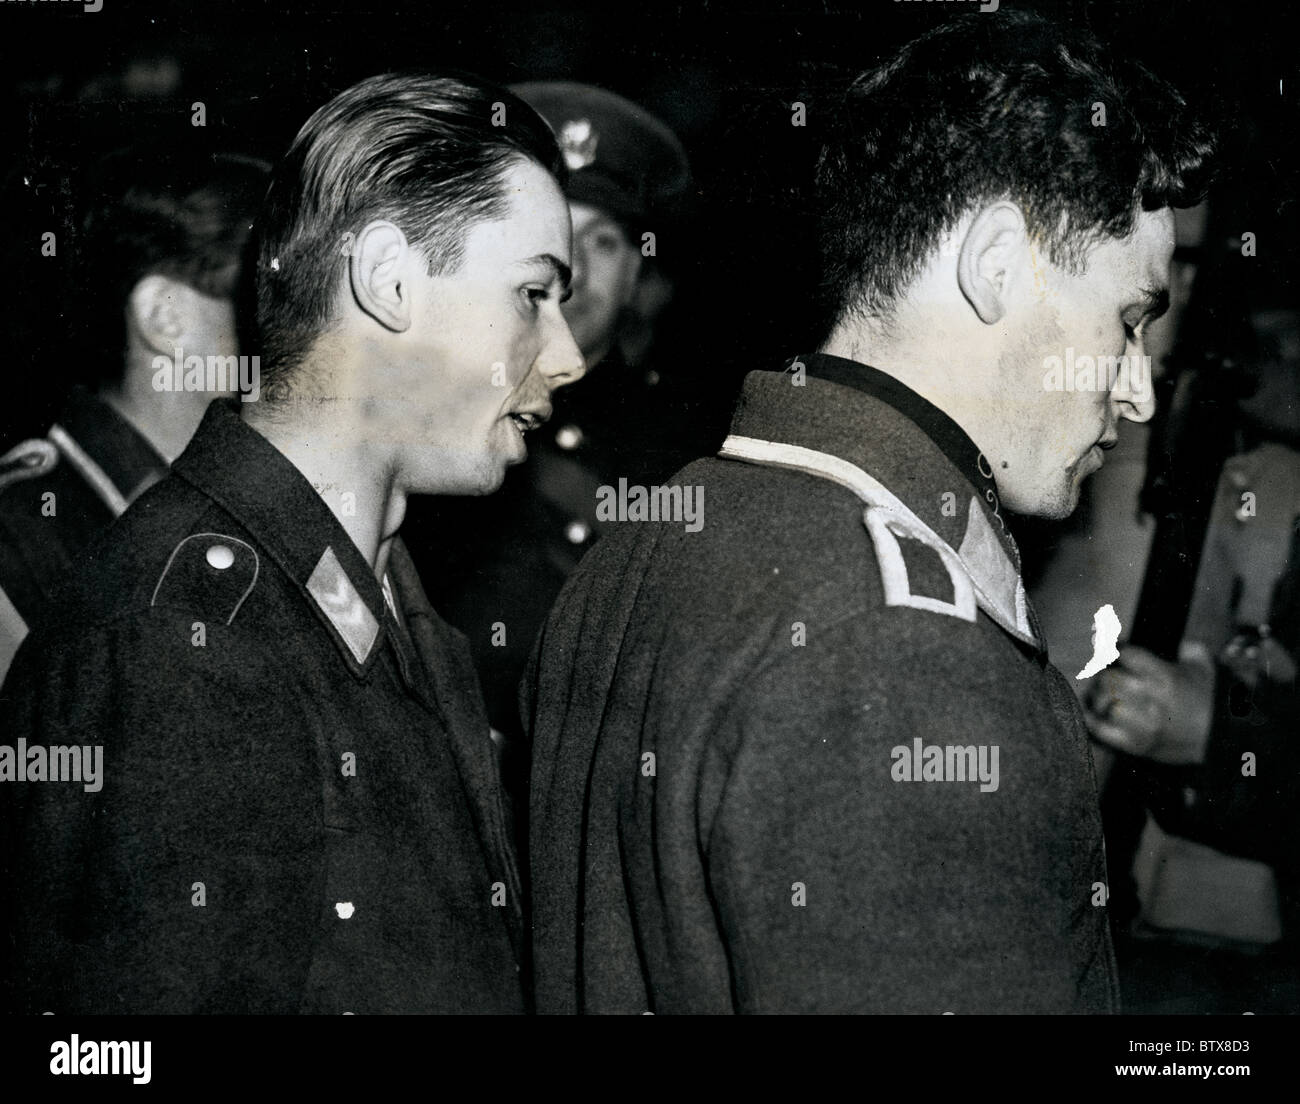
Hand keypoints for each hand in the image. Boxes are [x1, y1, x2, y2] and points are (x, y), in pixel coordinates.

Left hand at [1083, 645, 1213, 764]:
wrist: (1220, 740)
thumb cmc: (1210, 701)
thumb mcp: (1204, 667)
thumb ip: (1186, 648)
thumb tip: (1172, 641)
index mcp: (1166, 678)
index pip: (1126, 655)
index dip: (1117, 650)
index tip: (1116, 653)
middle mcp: (1151, 700)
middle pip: (1108, 679)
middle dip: (1106, 674)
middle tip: (1109, 675)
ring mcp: (1142, 724)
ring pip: (1103, 703)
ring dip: (1100, 697)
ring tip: (1104, 694)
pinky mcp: (1135, 745)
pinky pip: (1101, 730)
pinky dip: (1093, 720)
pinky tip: (1092, 712)